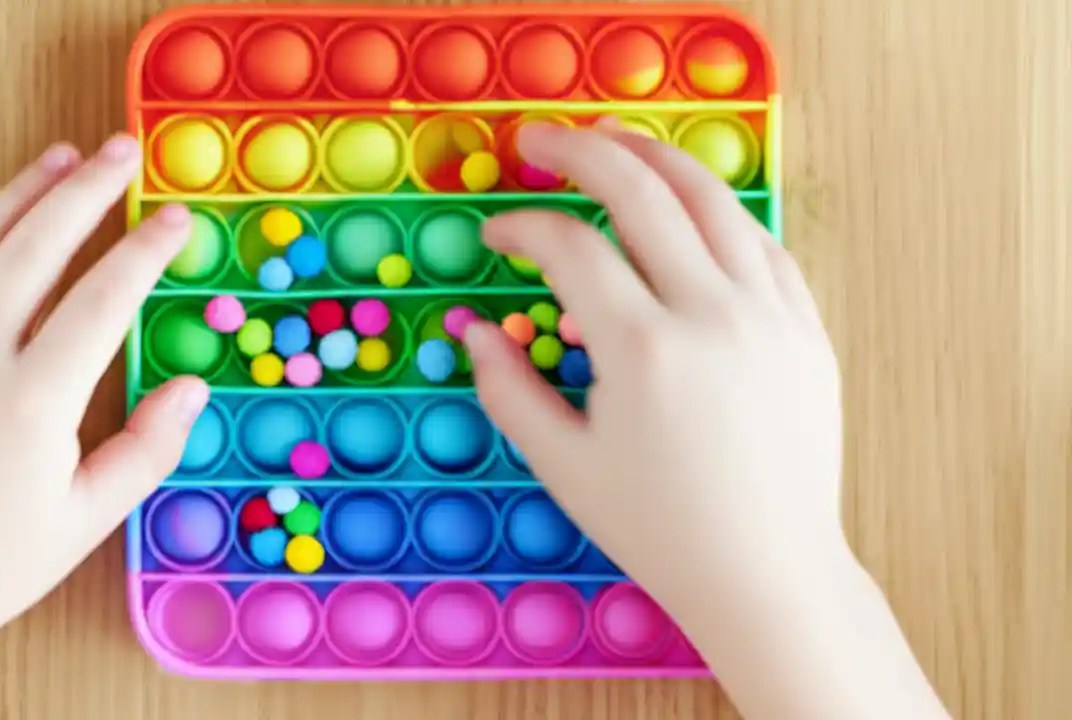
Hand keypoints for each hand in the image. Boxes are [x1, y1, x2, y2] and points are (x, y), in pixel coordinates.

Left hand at [0, 135, 207, 718]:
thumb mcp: (84, 519)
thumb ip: (146, 449)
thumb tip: (191, 390)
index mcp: (33, 399)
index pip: (104, 300)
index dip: (146, 252)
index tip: (176, 218)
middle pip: (34, 249)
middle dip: (85, 191)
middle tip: (120, 151)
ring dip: (12, 197)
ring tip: (53, 160)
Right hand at [465, 122, 946, 718]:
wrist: (768, 571)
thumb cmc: (659, 529)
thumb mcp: (564, 466)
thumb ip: (508, 390)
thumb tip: (475, 332)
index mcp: (643, 350)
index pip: (570, 247)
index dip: (522, 228)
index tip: (498, 235)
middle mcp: (711, 314)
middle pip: (640, 191)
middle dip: (578, 152)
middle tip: (537, 141)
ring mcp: (769, 314)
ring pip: (711, 198)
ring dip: (653, 158)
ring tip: (613, 143)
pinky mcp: (804, 327)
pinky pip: (760, 242)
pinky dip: (717, 211)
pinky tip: (690, 207)